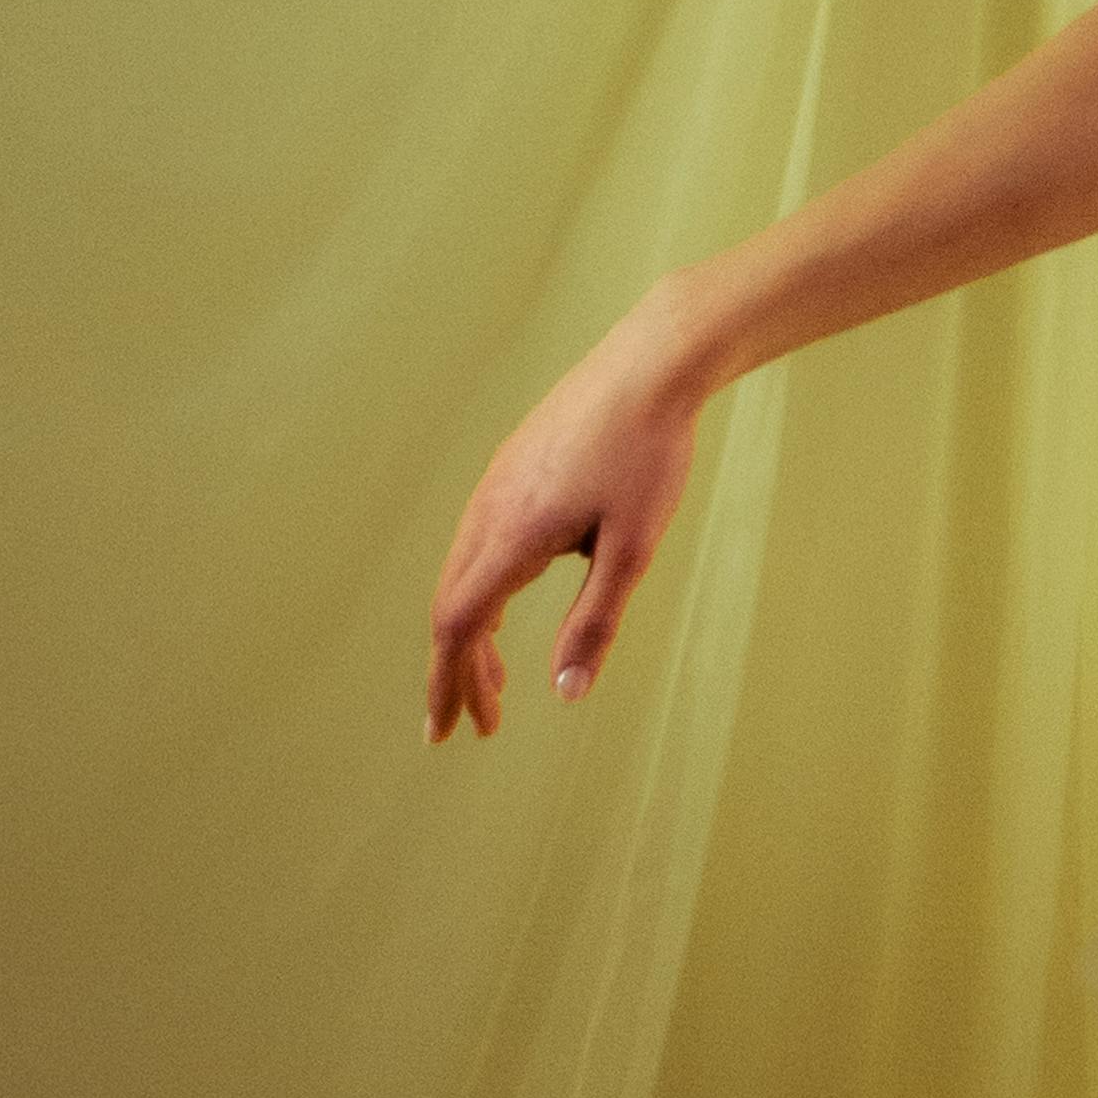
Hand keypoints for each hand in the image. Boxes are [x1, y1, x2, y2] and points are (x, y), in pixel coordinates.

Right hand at [425, 294, 704, 742]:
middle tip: (481, 726)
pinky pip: (478, 543)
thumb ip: (596, 622)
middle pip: (453, 608)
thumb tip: (565, 692)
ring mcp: (495, 486)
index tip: (446, 733)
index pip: (457, 627)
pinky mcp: (512, 469)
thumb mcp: (632, 549)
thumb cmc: (650, 454)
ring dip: (473, 634)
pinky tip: (506, 607)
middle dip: (460, 672)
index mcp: (511, 536)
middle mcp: (488, 511)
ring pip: (463, 574)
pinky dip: (483, 591)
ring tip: (497, 681)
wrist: (651, 364)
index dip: (447, 684)